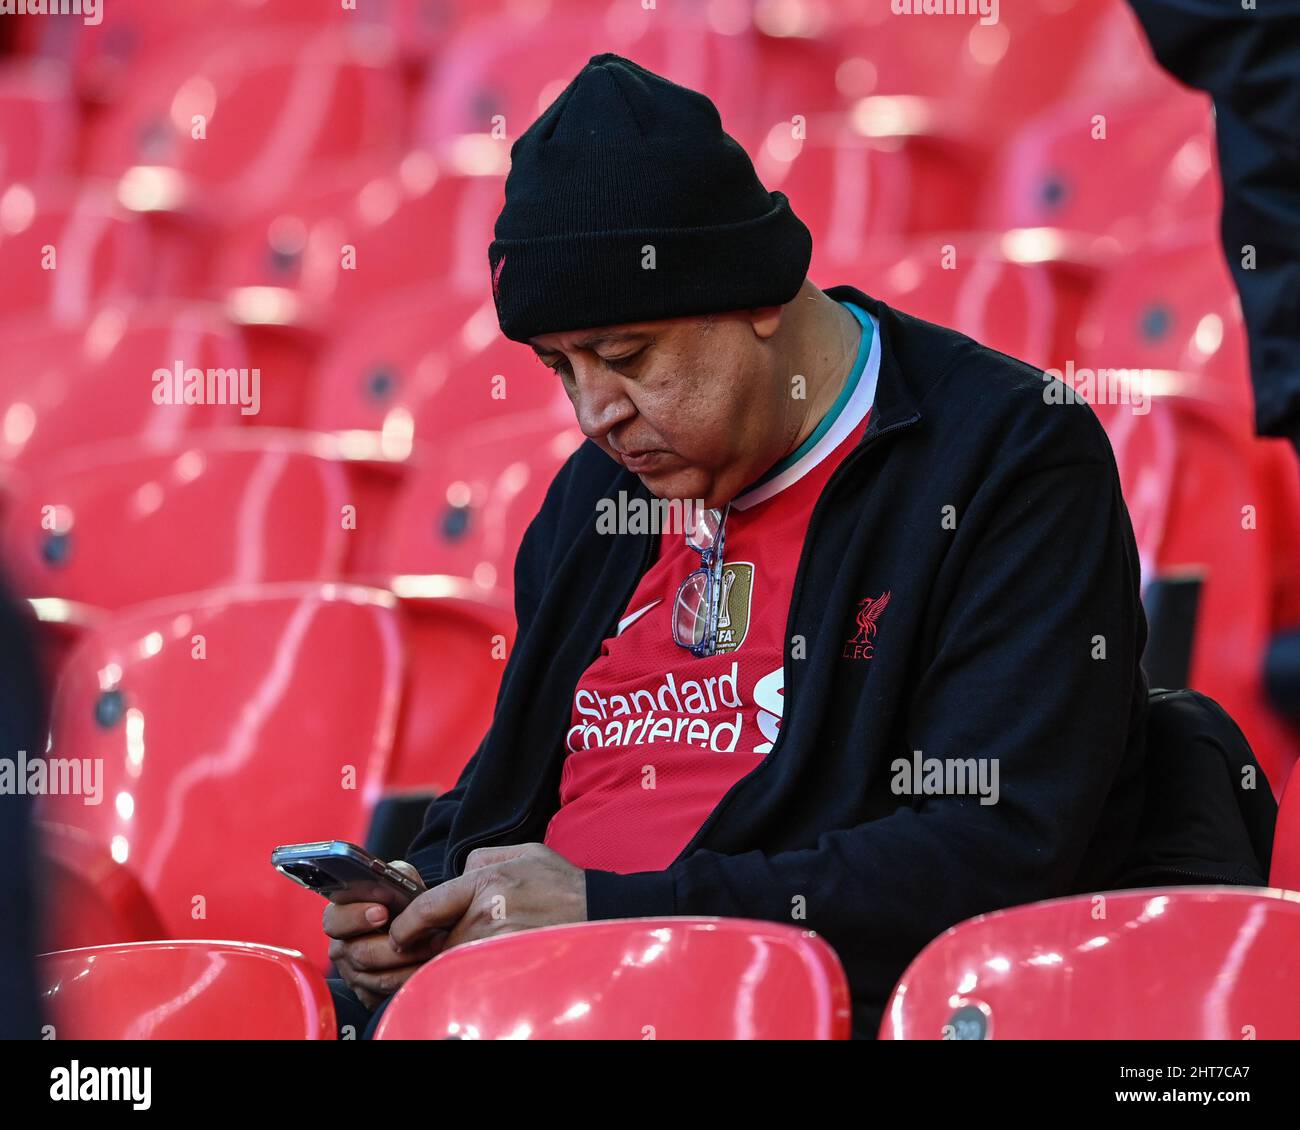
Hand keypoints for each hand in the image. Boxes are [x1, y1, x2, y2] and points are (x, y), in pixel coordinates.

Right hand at [322, 860, 439, 1009]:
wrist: (412, 928)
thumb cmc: (401, 903)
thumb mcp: (399, 882)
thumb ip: (397, 876)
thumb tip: (398, 881)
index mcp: (339, 916)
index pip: (334, 919)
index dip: (356, 916)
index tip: (382, 912)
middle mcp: (342, 947)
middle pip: (358, 953)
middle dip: (391, 945)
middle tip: (415, 936)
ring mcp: (353, 974)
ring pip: (377, 977)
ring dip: (409, 964)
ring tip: (435, 947)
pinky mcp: (367, 995)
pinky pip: (385, 996)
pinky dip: (408, 983)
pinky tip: (427, 970)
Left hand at [388, 843, 586, 954]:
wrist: (598, 911)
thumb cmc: (561, 882)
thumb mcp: (524, 852)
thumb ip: (483, 859)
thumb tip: (457, 875)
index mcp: (487, 883)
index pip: (428, 907)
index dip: (405, 924)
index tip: (398, 934)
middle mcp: (488, 915)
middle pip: (437, 940)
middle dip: (427, 946)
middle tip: (420, 949)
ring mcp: (498, 945)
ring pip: (453, 960)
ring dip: (447, 961)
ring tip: (455, 956)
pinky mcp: (509, 965)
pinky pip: (474, 972)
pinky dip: (467, 972)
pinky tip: (474, 966)